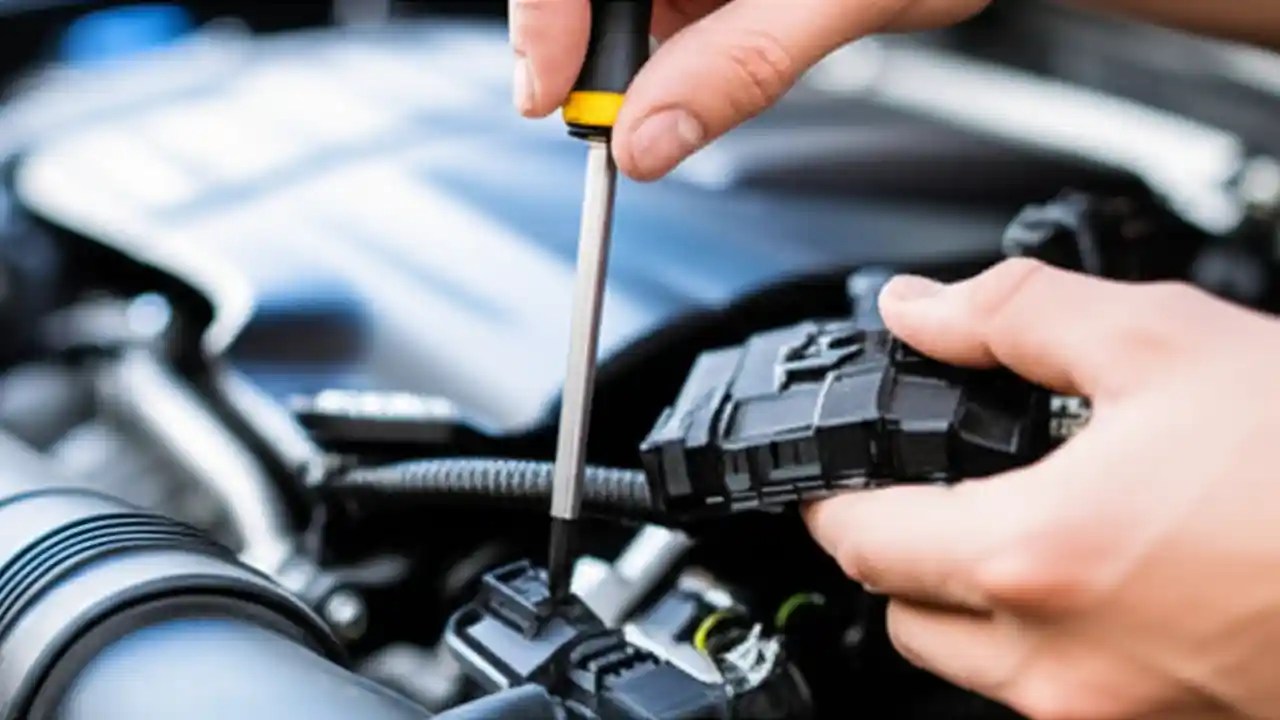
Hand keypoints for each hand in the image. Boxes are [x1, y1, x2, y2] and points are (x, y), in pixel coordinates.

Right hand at [508, 0, 988, 179]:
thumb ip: (738, 66)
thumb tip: (647, 137)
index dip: (540, 22)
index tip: (548, 94)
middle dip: (583, 49)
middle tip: (617, 113)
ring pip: (611, 10)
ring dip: (626, 57)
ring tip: (698, 69)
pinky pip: (650, 14)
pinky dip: (663, 54)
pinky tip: (706, 55)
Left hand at [803, 258, 1279, 719]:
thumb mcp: (1161, 344)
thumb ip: (1016, 317)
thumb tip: (921, 310)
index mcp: (1032, 558)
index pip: (858, 541)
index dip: (829, 497)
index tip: (832, 473)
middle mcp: (1057, 661)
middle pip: (902, 615)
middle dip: (892, 551)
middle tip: (923, 490)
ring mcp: (1110, 713)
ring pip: (973, 666)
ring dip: (964, 600)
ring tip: (1023, 521)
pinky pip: (1057, 693)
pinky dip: (1046, 638)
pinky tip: (1104, 572)